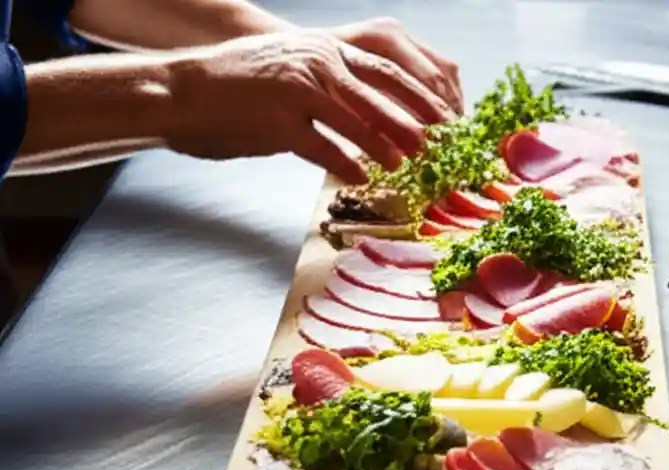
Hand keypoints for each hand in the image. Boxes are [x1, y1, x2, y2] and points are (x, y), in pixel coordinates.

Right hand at [165, 30, 455, 183]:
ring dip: (385, 147)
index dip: (418, 97)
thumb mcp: (291, 66)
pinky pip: (323, 148)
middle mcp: (315, 66)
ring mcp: (297, 93)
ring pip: (357, 123)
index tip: (443, 117)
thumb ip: (330, 79)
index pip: (385, 73)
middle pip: (380, 97)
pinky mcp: (278, 123)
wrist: (183, 88)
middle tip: (438, 147)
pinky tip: (360, 178)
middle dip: (414, 123)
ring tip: (405, 165)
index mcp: (323, 51)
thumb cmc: (239, 82)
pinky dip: (345, 164)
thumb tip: (370, 107)